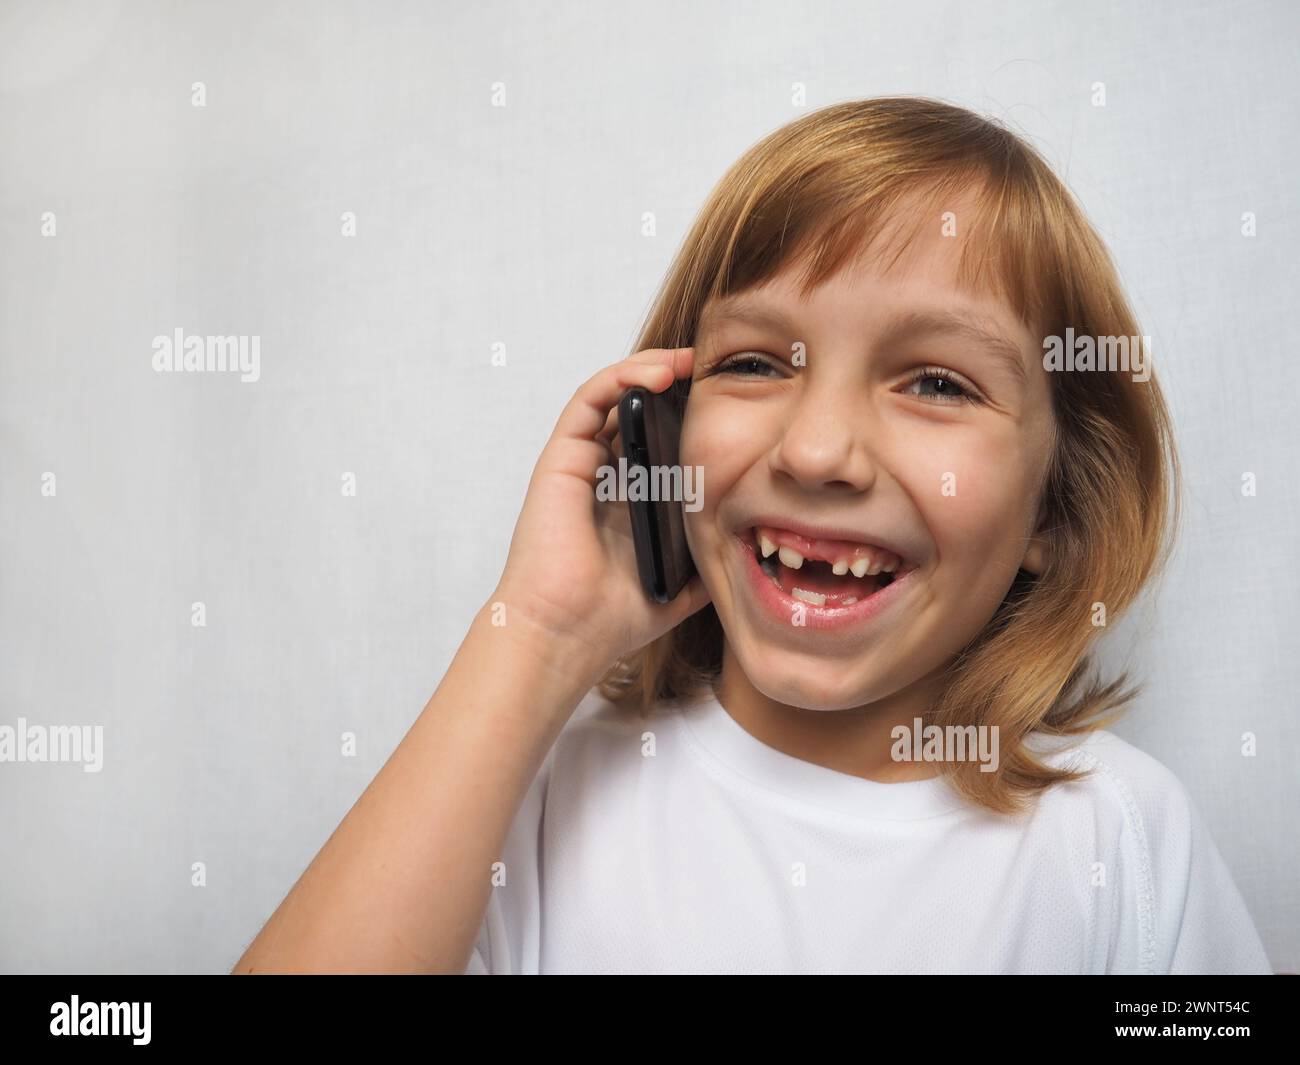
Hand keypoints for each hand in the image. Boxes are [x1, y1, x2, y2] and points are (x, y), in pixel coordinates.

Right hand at [491, 347, 711, 676]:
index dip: (693, 415)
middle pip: (641, 409)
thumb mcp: (685, 582)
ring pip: (615, 394)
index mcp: (633, 499)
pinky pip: (590, 399)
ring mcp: (582, 463)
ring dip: (653, 369)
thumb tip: (753, 548)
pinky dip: (622, 377)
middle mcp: (606, 475)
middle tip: (718, 371)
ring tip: (690, 362)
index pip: (662, 439)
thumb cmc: (617, 615)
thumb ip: (710, 560)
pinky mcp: (562, 457)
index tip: (736, 403)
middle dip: (678, 384)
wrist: (571, 631)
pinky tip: (659, 374)